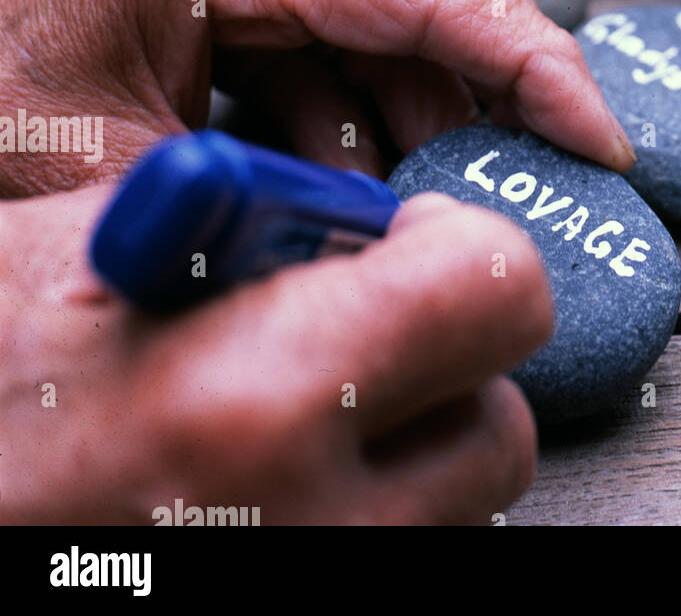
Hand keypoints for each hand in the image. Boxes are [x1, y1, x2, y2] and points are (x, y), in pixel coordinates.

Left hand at [0, 0, 632, 194]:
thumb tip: (405, 246)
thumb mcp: (122, 177)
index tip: (599, 143)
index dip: (536, 67)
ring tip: (365, 190)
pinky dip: (370, 92)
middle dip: (486, 85)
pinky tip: (325, 155)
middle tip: (487, 183)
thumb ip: (274, 207)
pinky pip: (365, 8)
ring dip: (416, 103)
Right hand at [0, 184, 551, 523]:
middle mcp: (305, 527)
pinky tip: (275, 478)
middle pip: (499, 425)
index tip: (413, 237)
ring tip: (303, 411)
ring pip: (456, 509)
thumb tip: (357, 215)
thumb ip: (246, 222)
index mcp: (253, 396)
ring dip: (410, 446)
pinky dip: (364, 508)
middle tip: (363, 328)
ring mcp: (306, 597)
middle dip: (447, 361)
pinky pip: (398, 551)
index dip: (465, 244)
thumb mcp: (70, 260)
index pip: (498, 291)